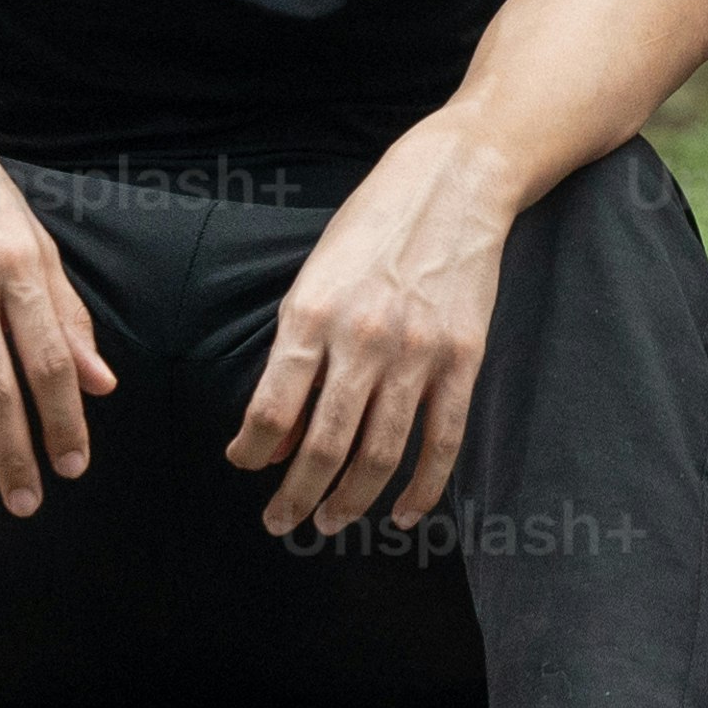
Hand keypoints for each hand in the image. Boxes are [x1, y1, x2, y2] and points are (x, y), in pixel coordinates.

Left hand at [236, 116, 519, 536]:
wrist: (452, 184)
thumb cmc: (371, 227)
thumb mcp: (314, 278)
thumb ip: (296, 353)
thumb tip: (283, 433)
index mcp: (312, 315)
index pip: (272, 409)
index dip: (252, 451)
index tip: (245, 466)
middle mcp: (362, 340)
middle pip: (324, 447)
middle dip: (295, 497)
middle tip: (279, 523)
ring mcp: (417, 354)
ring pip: (380, 455)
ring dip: (350, 502)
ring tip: (329, 523)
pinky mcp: (463, 360)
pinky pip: (441, 443)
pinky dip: (422, 490)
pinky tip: (401, 515)